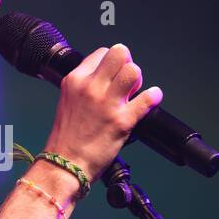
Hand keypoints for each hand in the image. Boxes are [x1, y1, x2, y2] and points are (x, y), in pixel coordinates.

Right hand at [44, 43, 163, 182]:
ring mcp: (106, 103)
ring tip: (134, 92)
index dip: (112, 62)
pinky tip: (153, 98)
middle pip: (119, 54)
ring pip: (133, 71)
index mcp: (75, 80)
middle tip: (127, 80)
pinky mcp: (121, 121)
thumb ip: (85, 87)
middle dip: (128, 64)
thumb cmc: (66, 138)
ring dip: (138, 80)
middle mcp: (90, 87)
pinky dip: (153, 97)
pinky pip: (146, 99)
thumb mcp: (68, 101)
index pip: (101, 53)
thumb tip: (106, 80)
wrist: (64, 165)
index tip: (114, 75)